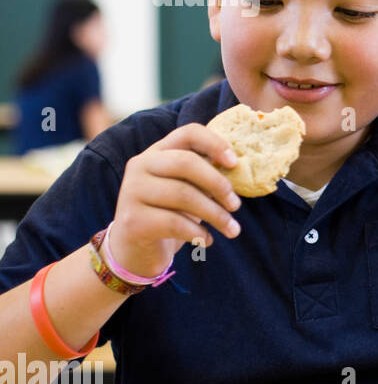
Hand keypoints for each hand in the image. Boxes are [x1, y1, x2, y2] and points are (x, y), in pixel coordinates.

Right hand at [111, 123, 242, 278]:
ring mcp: (132, 191)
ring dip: (216, 214)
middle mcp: (140, 165)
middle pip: (186, 162)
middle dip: (218, 184)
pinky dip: (199, 232)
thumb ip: (206, 176)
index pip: (188, 133)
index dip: (215, 143)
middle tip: (236, 205)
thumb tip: (241, 170)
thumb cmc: (172, 214)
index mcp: (158, 152)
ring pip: (183, 194)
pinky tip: (207, 240)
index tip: (235, 164)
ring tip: (232, 229)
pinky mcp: (132, 220)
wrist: (136, 250)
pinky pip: (174, 222)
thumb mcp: (190, 190)